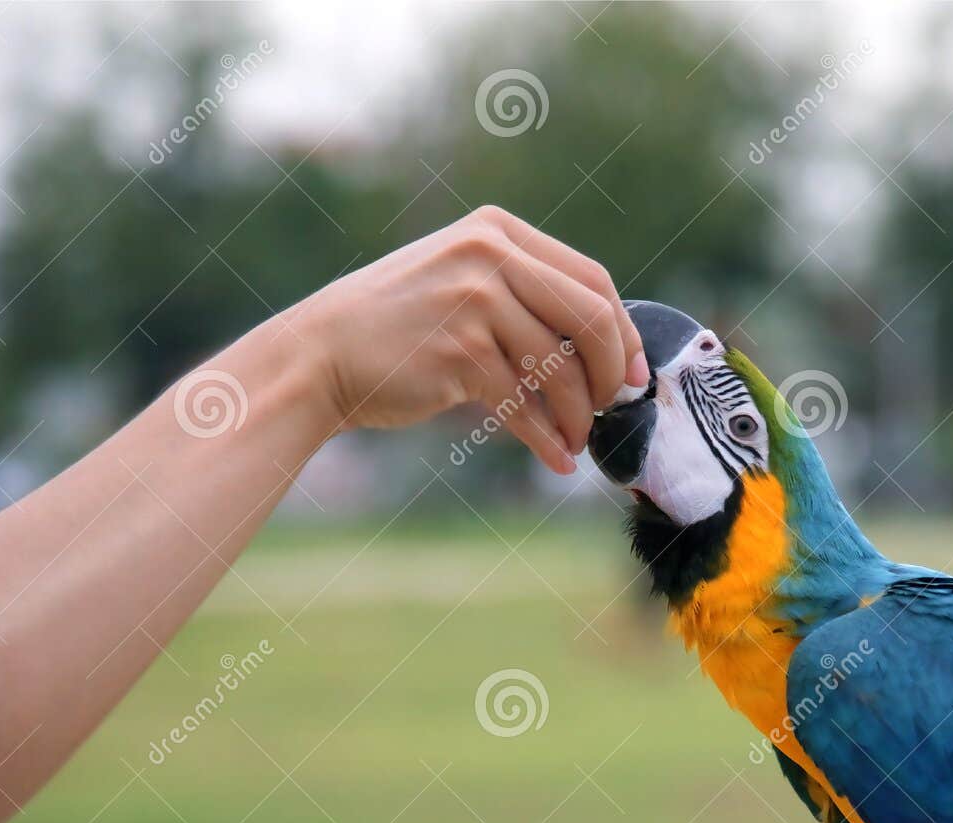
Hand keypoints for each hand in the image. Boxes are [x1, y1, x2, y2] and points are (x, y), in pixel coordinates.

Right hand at [294, 206, 648, 473]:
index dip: (624, 333)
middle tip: (611, 409)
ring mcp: (474, 299)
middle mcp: (490, 255)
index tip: (633, 374)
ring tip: (575, 441)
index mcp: (498, 231)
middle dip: (611, 373)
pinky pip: (524, 403)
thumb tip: (608, 348)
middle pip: (591, 318)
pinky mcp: (459, 349)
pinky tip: (555, 460)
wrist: (319, 354)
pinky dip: (545, 439)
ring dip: (576, 416)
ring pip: (559, 368)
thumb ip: (525, 295)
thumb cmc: (400, 330)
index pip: (593, 280)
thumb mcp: (463, 283)